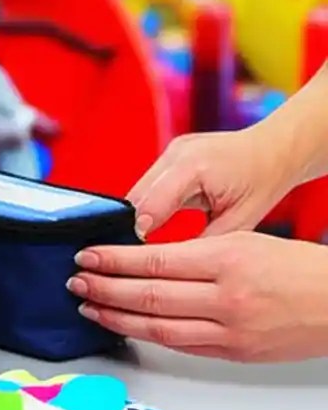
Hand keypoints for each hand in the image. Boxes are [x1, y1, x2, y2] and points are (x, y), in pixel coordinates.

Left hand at [69, 232, 327, 361]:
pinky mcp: (235, 353)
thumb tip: (143, 255)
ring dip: (117, 318)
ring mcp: (230, 330)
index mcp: (227, 259)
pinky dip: (150, 335)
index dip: (113, 260)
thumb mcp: (243, 240)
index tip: (87, 256)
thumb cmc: (297, 266)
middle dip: (104, 289)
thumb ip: (194, 250)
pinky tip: (128, 326)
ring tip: (90, 307)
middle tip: (77, 282)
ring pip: (159, 327)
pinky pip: (182, 344)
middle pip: (149, 295)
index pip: (154, 260)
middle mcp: (226, 297)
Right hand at [126, 128, 294, 238]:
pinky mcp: (171, 153)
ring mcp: (172, 150)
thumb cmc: (264, 180)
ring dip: (140, 213)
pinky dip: (150, 202)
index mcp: (195, 167)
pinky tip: (156, 220)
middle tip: (134, 253)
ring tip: (142, 240)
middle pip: (137, 195)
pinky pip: (150, 182)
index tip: (133, 254)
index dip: (139, 230)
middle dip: (133, 223)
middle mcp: (177, 153)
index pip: (151, 203)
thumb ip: (203, 241)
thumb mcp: (239, 221)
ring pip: (139, 188)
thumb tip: (174, 260)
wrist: (275, 149)